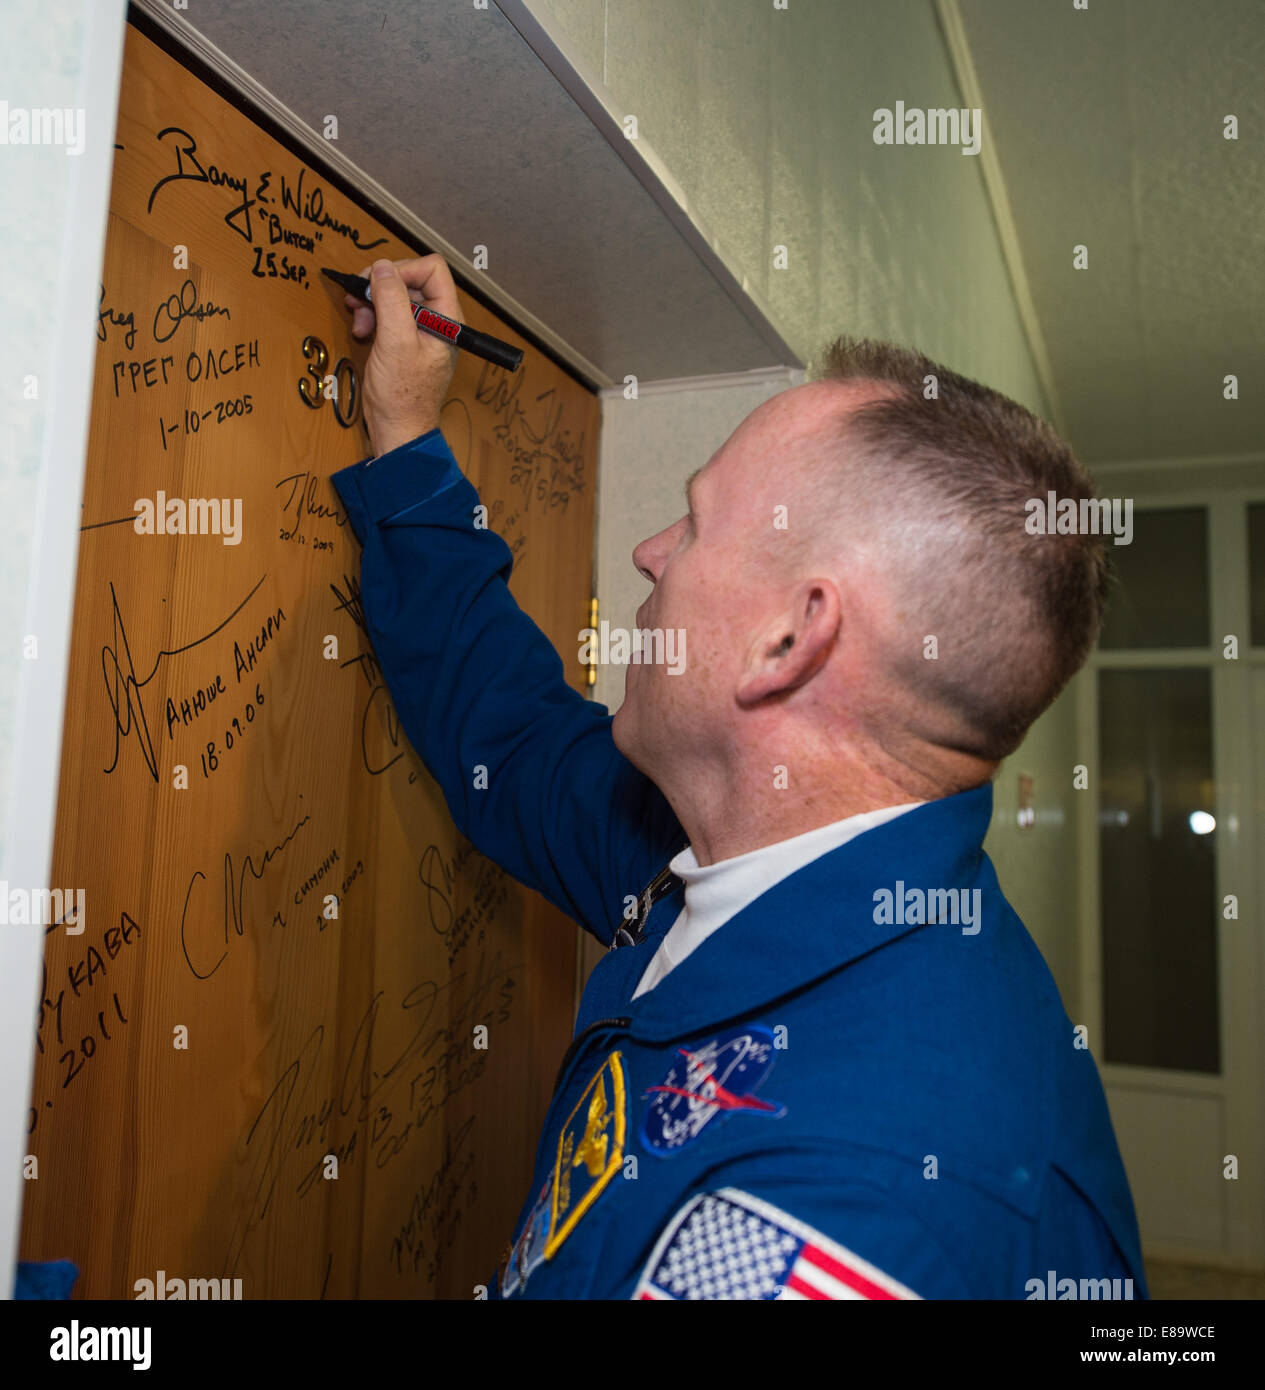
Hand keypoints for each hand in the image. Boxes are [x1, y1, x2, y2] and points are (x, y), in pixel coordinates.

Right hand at [345, 254, 460, 457]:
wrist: (397, 428)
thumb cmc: (403, 395)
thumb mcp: (395, 342)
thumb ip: (391, 301)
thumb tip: (382, 268)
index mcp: (447, 318)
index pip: (432, 269)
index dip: (403, 269)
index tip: (379, 283)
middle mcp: (437, 321)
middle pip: (410, 279)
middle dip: (381, 286)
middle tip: (359, 297)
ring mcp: (420, 330)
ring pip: (395, 295)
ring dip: (372, 301)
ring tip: (358, 319)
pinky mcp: (404, 340)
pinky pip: (387, 313)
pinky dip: (371, 315)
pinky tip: (361, 330)